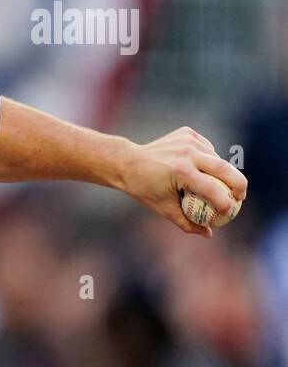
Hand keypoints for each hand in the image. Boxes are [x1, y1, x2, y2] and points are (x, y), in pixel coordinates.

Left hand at [119, 127, 246, 237]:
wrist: (126, 162)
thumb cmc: (144, 188)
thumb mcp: (163, 208)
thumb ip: (187, 222)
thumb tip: (208, 234)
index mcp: (181, 172)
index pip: (213, 190)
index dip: (226, 203)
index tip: (230, 212)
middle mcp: (187, 153)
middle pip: (225, 169)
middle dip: (239, 184)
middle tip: (241, 196)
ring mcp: (188, 140)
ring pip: (216, 157)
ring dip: (222, 172)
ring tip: (220, 185)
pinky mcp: (187, 133)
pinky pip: (207, 148)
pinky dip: (209, 159)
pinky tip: (203, 169)